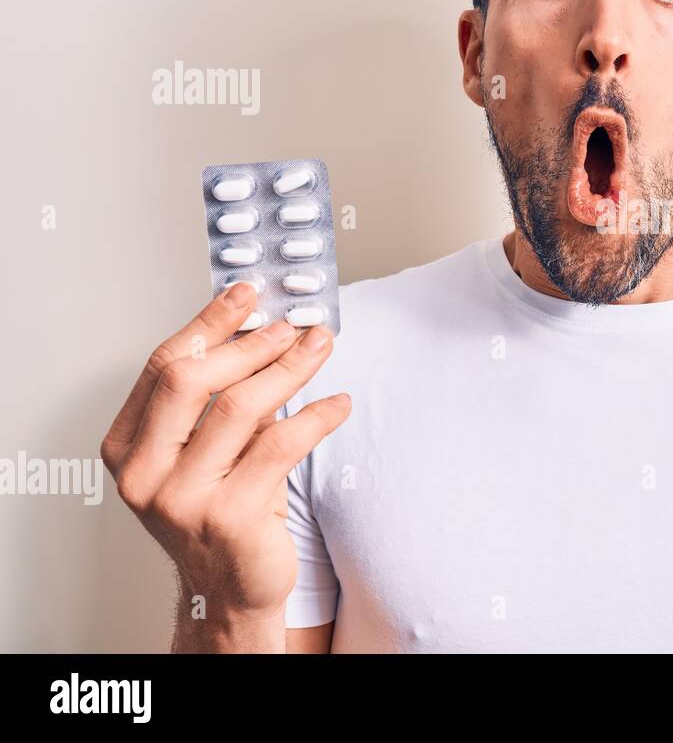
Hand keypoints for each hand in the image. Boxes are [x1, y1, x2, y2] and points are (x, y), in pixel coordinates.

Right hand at [100, 282, 349, 631]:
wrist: (232, 587)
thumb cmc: (222, 510)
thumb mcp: (205, 450)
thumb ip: (219, 399)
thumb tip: (264, 327)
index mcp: (127, 448)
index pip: (163, 366)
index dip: (209, 322)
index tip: (247, 293)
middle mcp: (144, 474)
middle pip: (192, 381)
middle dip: (249, 343)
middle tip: (292, 325)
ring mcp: (182, 499)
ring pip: (241, 409)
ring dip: (289, 369)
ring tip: (319, 347)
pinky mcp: (228, 518)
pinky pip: (280, 446)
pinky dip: (316, 415)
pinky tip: (337, 402)